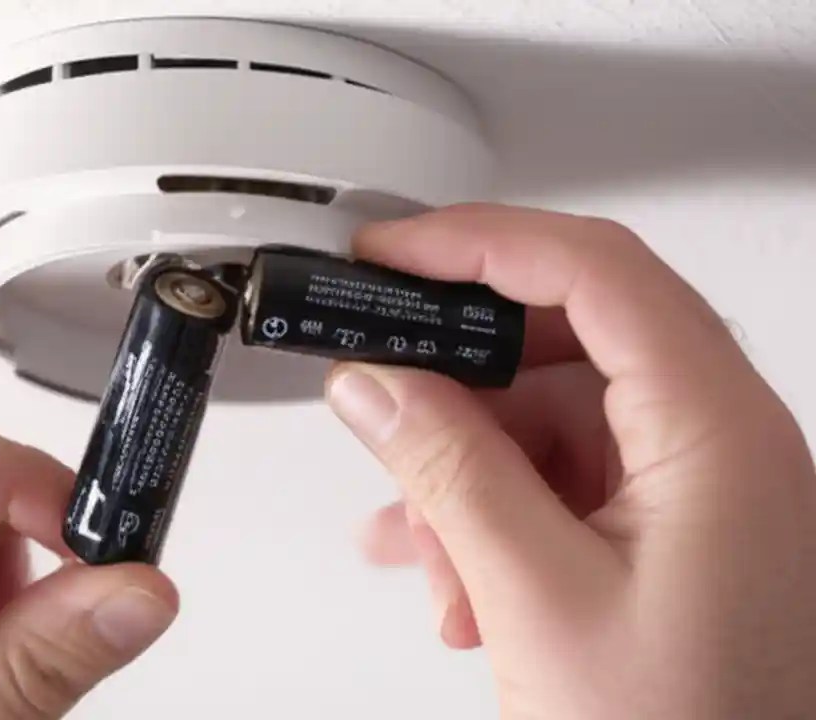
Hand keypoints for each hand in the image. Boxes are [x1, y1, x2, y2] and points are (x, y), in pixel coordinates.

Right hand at [327, 204, 815, 718]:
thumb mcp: (539, 601)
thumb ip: (449, 474)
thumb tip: (376, 382)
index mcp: (717, 434)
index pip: (595, 274)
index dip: (480, 244)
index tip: (390, 254)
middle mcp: (717, 442)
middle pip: (564, 341)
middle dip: (458, 379)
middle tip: (376, 381)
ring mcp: (692, 487)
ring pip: (548, 417)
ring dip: (465, 470)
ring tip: (426, 544)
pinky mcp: (664, 528)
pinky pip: (556, 477)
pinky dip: (490, 511)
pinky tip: (456, 579)